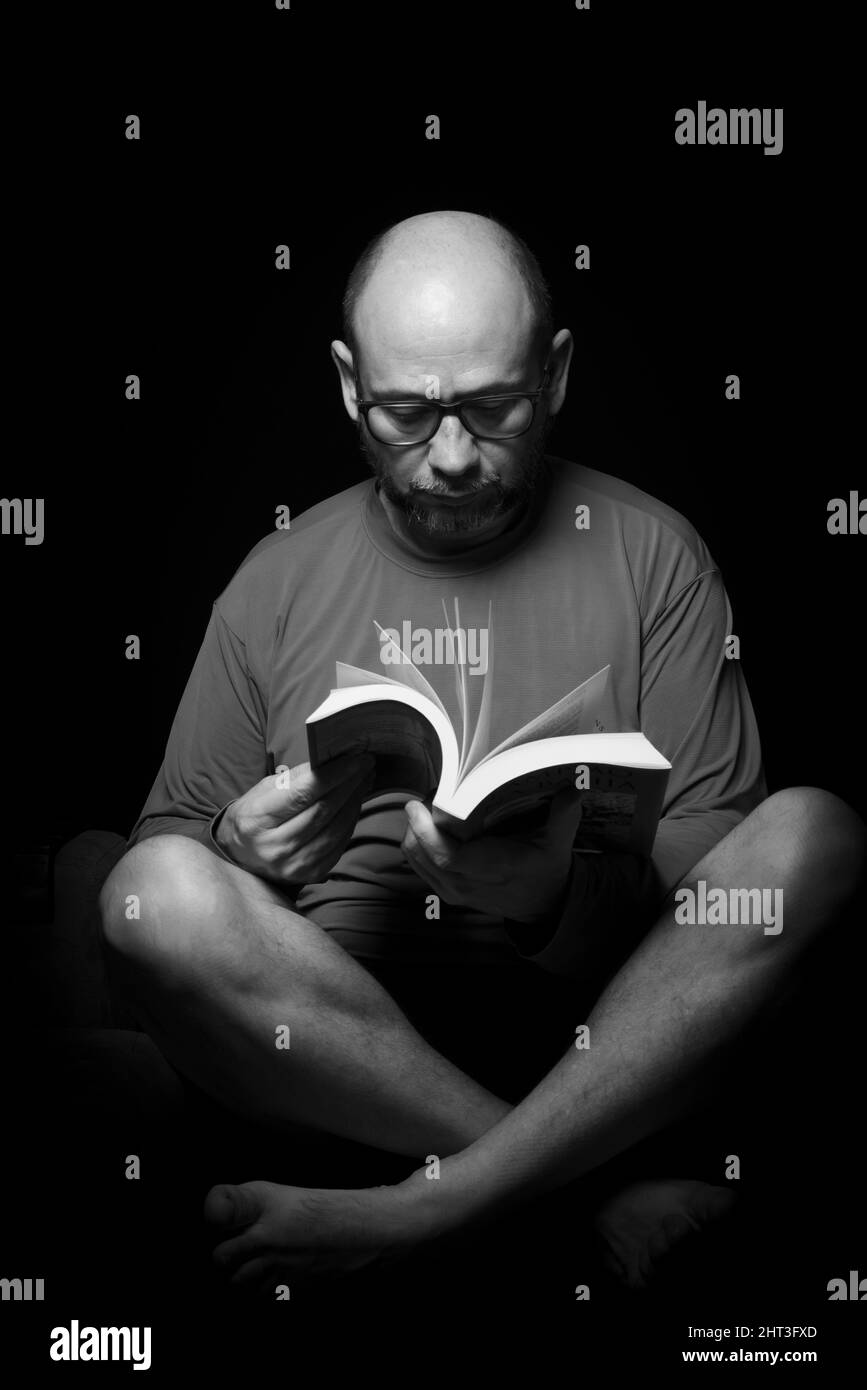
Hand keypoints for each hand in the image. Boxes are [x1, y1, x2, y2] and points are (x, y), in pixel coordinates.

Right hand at [216, 754, 375, 886]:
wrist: (241, 855)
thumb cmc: (254, 816)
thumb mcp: (263, 790)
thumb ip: (295, 778)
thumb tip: (331, 762)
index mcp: (257, 820)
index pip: (302, 794)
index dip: (333, 775)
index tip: (355, 759)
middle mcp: (275, 846)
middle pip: (323, 811)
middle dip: (350, 784)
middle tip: (366, 765)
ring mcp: (294, 864)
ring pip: (336, 828)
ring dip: (355, 801)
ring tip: (364, 781)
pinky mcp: (311, 874)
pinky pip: (339, 843)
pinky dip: (350, 821)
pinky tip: (354, 804)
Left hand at [401, 789, 583, 924]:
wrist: (543, 906)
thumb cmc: (547, 870)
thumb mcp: (558, 844)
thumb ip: (564, 815)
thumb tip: (575, 785)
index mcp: (492, 870)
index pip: (448, 858)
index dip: (426, 833)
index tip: (417, 806)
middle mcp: (467, 885)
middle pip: (423, 856)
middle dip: (415, 825)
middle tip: (424, 798)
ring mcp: (454, 892)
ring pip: (416, 861)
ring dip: (413, 833)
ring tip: (424, 810)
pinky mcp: (447, 893)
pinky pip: (419, 867)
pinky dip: (416, 846)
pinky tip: (425, 828)